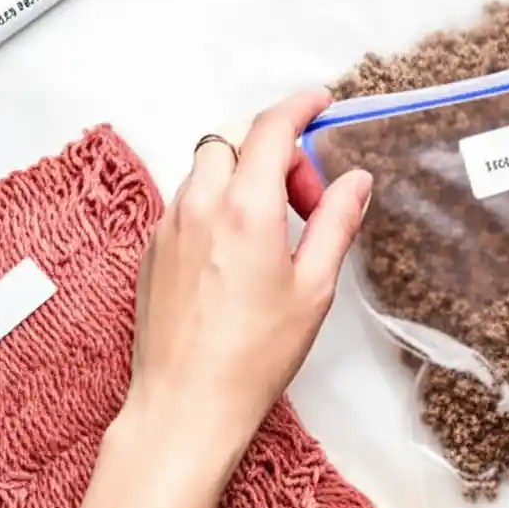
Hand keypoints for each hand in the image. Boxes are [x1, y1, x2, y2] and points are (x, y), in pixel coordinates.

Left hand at [124, 90, 371, 453]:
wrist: (186, 403)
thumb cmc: (254, 355)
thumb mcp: (314, 288)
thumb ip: (336, 223)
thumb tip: (355, 181)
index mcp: (246, 209)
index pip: (271, 129)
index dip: (300, 107)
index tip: (322, 104)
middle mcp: (199, 205)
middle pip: (234, 139)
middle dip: (275, 150)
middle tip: (307, 199)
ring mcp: (169, 225)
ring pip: (208, 168)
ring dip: (246, 176)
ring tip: (277, 232)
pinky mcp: (154, 248)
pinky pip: (190, 200)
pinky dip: (220, 203)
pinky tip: (243, 253)